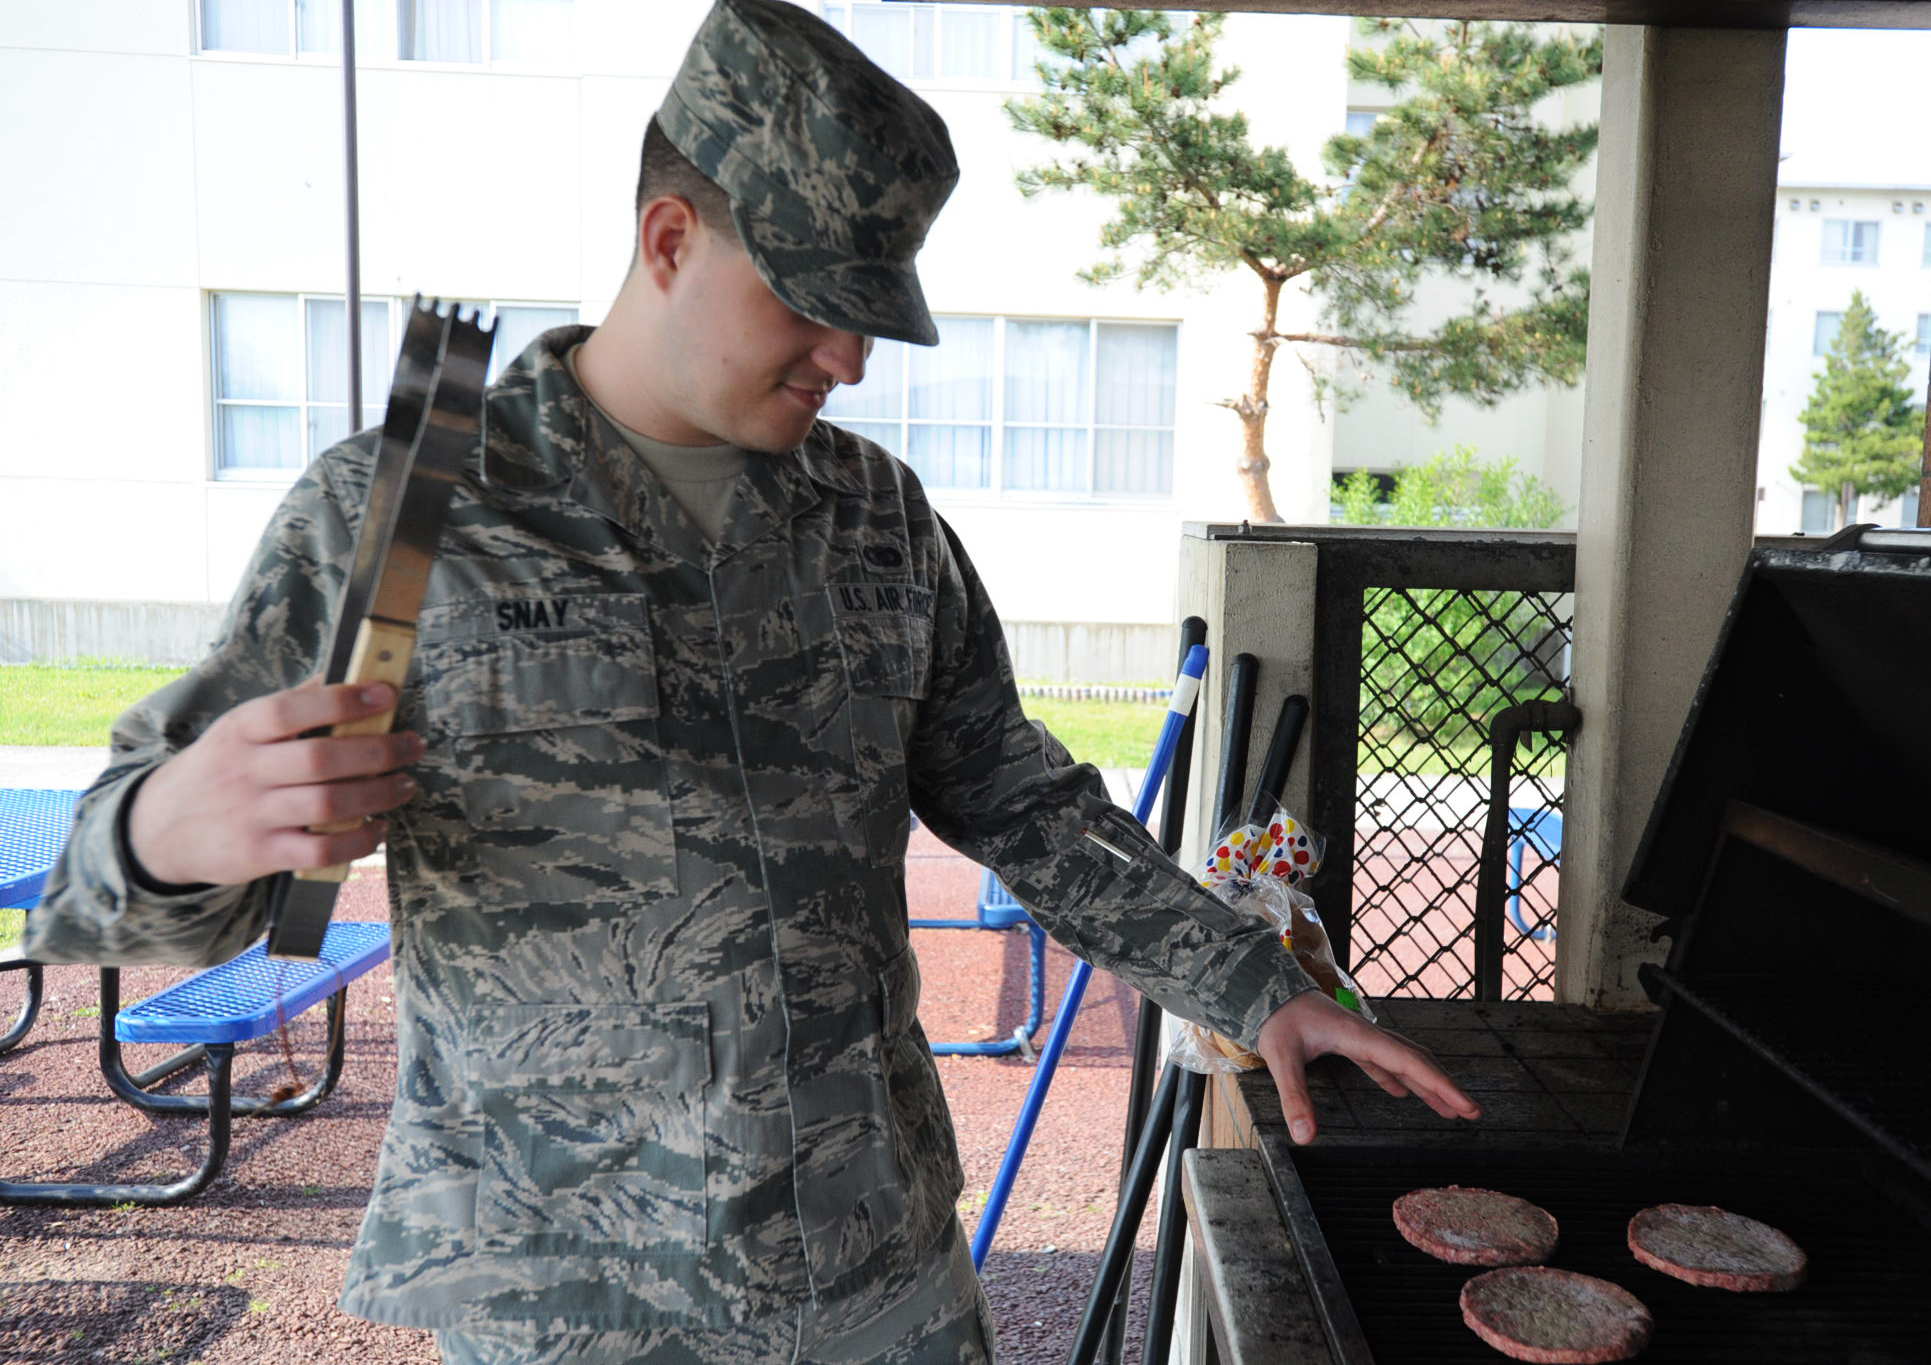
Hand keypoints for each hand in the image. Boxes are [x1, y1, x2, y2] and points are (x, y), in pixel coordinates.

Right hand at [127, 681, 423, 886]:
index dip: (342, 701)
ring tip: (404, 785)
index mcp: (241, 730)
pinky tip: (378, 828)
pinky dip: (358, 840)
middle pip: (320, 759)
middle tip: (412, 746)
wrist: (160, 828)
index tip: (385, 695)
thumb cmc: (219, 768)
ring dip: (377, 795)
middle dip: (378, 751)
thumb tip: (344, 675)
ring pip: (327, 805)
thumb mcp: (239, 729)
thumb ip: (290, 706)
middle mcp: (245, 771)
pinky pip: (319, 850)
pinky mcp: (259, 854)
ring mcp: (251, 815)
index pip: (291, 710)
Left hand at [1253, 990, 1481, 1144]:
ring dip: (1428, 1084)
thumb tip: (1305, 1136)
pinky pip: (1383, 1061)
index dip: (1439, 1085)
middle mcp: (1367, 1034)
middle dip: (1445, 1087)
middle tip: (1472, 1113)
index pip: (1408, 1062)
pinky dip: (1399, 1078)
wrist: (1266, 991)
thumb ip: (1294, 1097)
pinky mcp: (1351, 1042)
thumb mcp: (1281, 1059)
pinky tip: (1403, 1092)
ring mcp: (1361, 1037)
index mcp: (1359, 1036)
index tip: (1465, 1105)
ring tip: (1450, 1108)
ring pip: (1404, 1061)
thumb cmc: (1276, 1019)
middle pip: (1417, 1061)